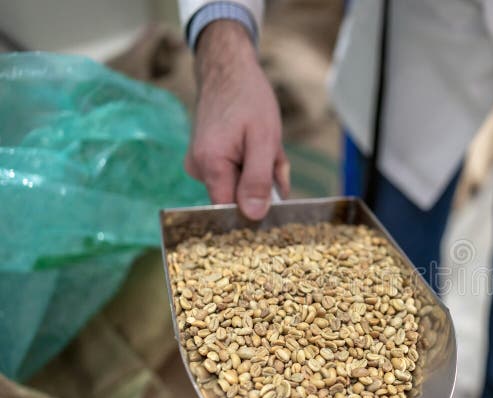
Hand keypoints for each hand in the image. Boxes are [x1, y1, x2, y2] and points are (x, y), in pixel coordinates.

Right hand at [185, 20, 289, 218]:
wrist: (229, 70)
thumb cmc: (248, 98)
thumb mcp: (264, 139)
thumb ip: (258, 180)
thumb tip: (253, 216)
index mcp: (210, 164)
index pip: (230, 209)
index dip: (255, 208)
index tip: (275, 197)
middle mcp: (198, 168)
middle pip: (239, 197)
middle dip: (265, 184)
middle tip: (275, 157)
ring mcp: (200, 164)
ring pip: (241, 185)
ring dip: (262, 172)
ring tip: (267, 146)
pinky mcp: (207, 160)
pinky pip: (236, 173)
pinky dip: (254, 164)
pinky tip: (258, 145)